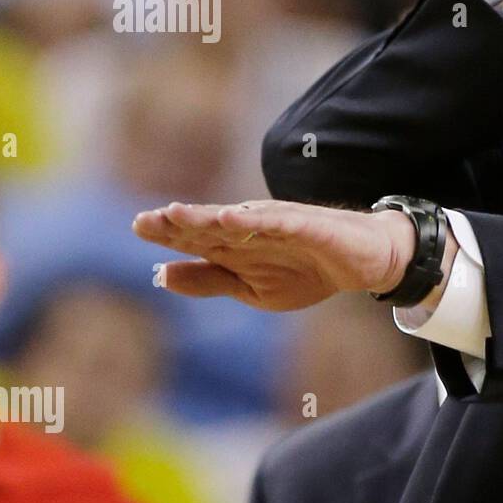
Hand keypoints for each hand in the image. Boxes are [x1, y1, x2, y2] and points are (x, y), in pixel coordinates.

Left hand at [132, 200, 415, 311]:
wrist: (364, 264)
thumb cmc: (307, 271)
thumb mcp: (252, 289)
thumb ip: (209, 280)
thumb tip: (160, 274)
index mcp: (237, 245)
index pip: (196, 236)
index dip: (168, 231)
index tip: (138, 227)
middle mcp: (253, 229)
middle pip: (210, 225)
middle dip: (178, 222)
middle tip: (146, 221)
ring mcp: (280, 224)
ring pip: (238, 219)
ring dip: (208, 216)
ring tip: (177, 214)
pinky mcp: (309, 226)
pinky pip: (279, 222)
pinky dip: (256, 219)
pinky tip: (233, 217)